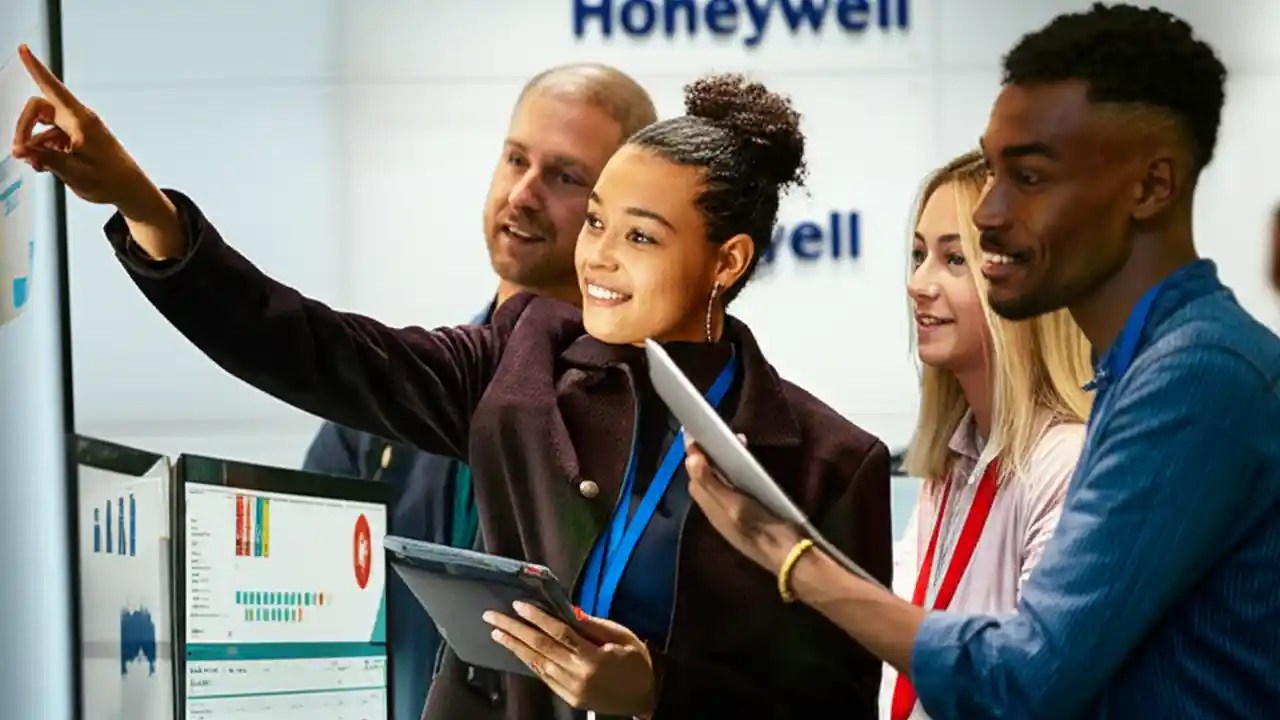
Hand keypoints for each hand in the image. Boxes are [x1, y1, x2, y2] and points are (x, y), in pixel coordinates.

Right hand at [9, 44, 167, 221]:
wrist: (129, 190)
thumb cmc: (111, 180)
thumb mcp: (75, 172)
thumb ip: (47, 159)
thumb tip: (22, 150)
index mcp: (81, 120)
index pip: (54, 88)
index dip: (36, 69)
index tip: (23, 49)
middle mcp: (77, 120)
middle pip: (38, 109)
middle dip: (24, 129)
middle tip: (20, 152)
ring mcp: (75, 129)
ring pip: (41, 126)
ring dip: (33, 144)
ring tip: (36, 165)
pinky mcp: (74, 138)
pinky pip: (48, 137)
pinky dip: (41, 150)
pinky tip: (43, 165)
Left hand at [484, 601, 655, 716]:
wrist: (646, 696)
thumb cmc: (637, 661)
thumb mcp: (620, 636)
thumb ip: (592, 625)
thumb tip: (567, 611)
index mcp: (592, 658)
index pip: (557, 633)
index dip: (536, 617)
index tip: (518, 605)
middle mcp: (577, 675)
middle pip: (540, 648)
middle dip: (514, 630)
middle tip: (493, 617)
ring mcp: (571, 689)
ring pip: (537, 664)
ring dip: (515, 647)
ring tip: (497, 633)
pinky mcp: (569, 698)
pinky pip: (544, 677)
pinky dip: (529, 662)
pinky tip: (517, 651)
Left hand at [684, 434, 804, 575]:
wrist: (788, 556)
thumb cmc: (760, 528)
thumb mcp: (734, 505)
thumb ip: (711, 484)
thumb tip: (690, 458)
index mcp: (710, 507)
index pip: (694, 477)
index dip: (694, 455)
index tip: (700, 432)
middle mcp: (717, 510)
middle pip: (705, 479)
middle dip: (709, 456)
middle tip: (723, 435)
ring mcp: (732, 513)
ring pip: (720, 482)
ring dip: (724, 463)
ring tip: (738, 445)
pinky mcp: (747, 514)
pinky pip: (734, 488)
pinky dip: (736, 473)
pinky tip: (748, 467)